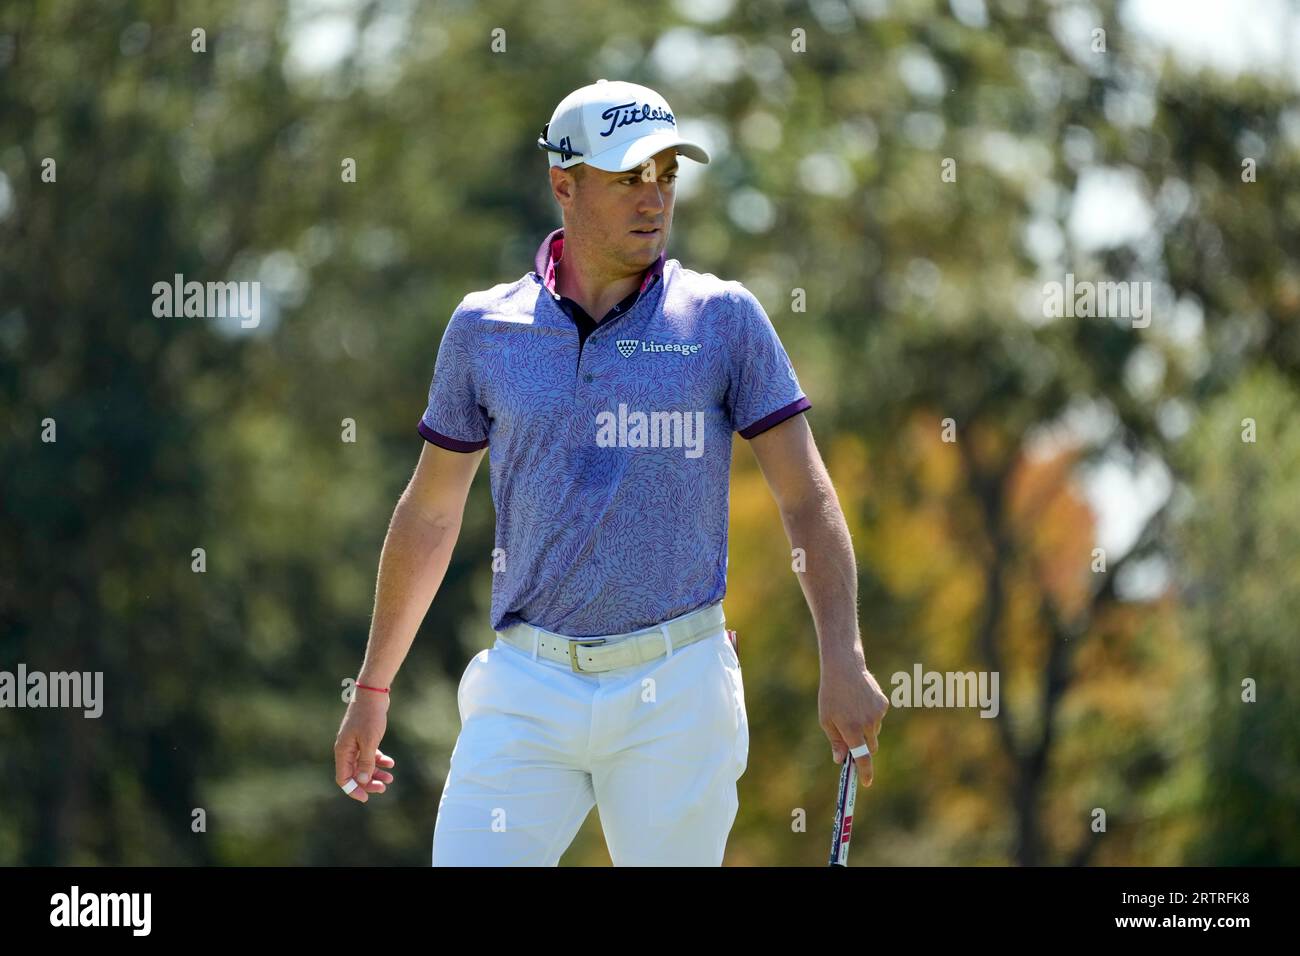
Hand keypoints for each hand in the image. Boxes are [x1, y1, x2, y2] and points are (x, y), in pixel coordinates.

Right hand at [334, 691, 396, 803]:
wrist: (373, 693)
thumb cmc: (369, 716)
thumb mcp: (369, 741)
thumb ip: (366, 762)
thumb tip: (362, 781)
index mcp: (343, 751)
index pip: (343, 777)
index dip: (353, 789)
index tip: (366, 798)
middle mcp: (346, 749)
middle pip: (354, 773)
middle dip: (368, 782)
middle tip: (383, 788)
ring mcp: (355, 743)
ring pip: (363, 764)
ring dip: (375, 773)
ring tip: (390, 778)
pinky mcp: (364, 737)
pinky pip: (370, 754)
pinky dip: (379, 760)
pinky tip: (391, 763)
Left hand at [818, 644, 888, 787]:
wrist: (844, 668)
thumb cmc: (831, 695)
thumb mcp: (826, 720)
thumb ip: (836, 741)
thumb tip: (841, 760)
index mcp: (851, 730)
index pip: (862, 758)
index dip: (865, 773)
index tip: (867, 783)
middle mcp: (867, 724)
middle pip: (870, 748)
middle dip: (863, 749)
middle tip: (851, 741)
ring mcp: (877, 714)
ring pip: (874, 733)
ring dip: (866, 730)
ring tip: (851, 711)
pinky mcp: (883, 704)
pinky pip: (878, 718)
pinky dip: (871, 716)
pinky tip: (860, 702)